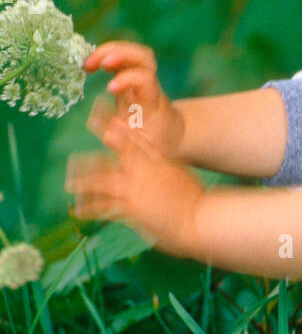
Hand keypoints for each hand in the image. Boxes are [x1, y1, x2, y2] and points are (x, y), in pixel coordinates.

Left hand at [65, 116, 204, 258]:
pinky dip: (91, 209)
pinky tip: (79, 211)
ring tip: (70, 183)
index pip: (137, 138)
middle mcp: (144, 171)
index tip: (107, 115)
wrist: (199, 218)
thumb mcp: (181, 175)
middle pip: (119, 150)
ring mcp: (136, 189)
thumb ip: (166, 166)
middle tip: (89, 124)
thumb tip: (158, 161)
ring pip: (104, 180)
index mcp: (158, 162)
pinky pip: (106, 208)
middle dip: (102, 137)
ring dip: (85, 181)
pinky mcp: (132, 208)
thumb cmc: (196, 199)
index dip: (120, 125)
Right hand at [83, 41, 184, 157]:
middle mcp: (149, 85)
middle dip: (118, 53)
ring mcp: (141, 78)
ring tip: (87, 64)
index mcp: (152, 102)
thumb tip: (107, 135)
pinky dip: (105, 55)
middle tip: (92, 64)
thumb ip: (126, 143)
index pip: (146, 79)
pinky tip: (89, 66)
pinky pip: (123, 58)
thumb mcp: (144, 149)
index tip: (110, 89)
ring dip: (109, 51)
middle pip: (143, 56)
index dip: (129, 78)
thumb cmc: (158, 141)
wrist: (171, 131)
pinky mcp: (132, 76)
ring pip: (134, 53)